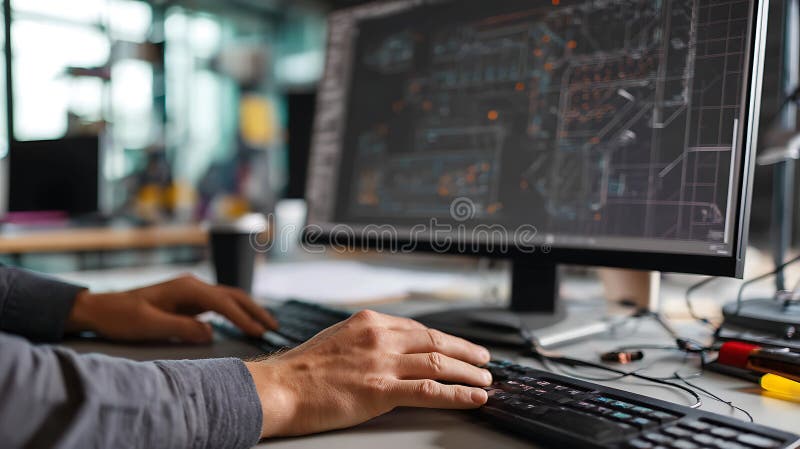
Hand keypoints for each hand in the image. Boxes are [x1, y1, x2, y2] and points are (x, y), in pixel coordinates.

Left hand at [66, 275, 277, 343]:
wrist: (100, 309)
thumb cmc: (121, 318)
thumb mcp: (149, 326)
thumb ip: (182, 329)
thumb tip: (211, 334)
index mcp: (186, 288)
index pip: (223, 303)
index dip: (242, 318)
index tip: (259, 332)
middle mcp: (192, 285)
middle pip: (232, 295)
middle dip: (254, 310)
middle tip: (273, 326)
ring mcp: (190, 291)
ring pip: (228, 298)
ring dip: (247, 310)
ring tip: (265, 324)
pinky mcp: (187, 300)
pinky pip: (218, 304)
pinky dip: (235, 311)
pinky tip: (242, 320)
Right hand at [245, 309, 491, 437]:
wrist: (279, 387)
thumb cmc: (301, 369)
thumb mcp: (337, 340)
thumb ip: (366, 341)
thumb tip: (390, 351)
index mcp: (369, 322)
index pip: (418, 328)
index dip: (445, 339)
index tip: (458, 346)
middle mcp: (379, 337)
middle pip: (435, 340)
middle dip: (465, 352)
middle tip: (484, 361)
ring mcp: (382, 362)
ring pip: (438, 363)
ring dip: (467, 372)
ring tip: (484, 381)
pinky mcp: (381, 390)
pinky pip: (430, 391)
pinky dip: (457, 394)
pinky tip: (473, 397)